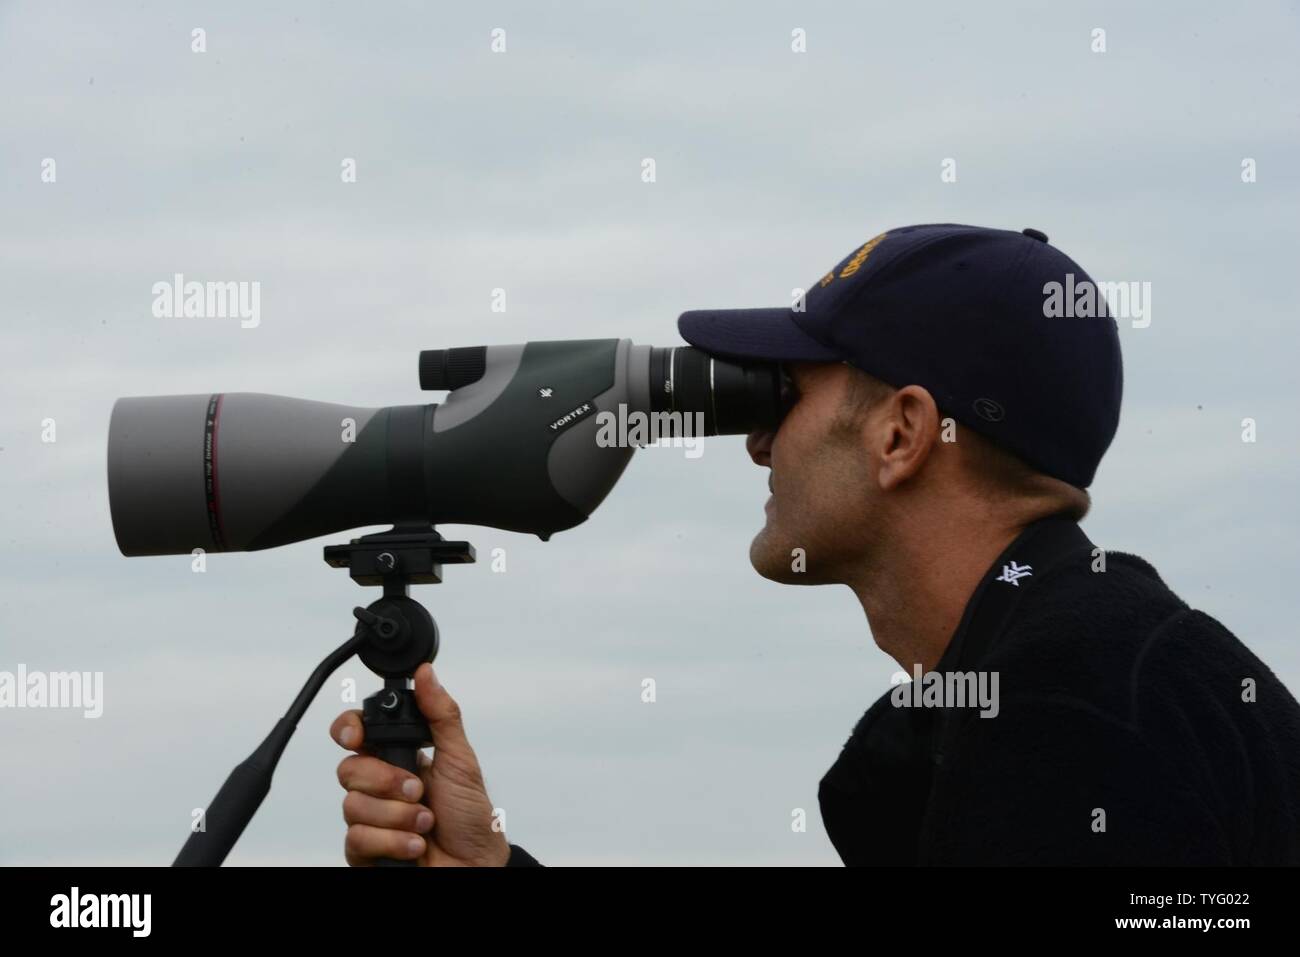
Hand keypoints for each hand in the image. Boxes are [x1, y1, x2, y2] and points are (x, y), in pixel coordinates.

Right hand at [332, 662, 510, 866]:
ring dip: (396, 816)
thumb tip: (426, 674)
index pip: (356, 735)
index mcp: (398, 757)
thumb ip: (441, 715)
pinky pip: (356, 839)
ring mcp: (370, 819)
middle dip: (386, 780)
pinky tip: (414, 844)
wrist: (474, 865)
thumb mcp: (460, 759)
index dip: (349, 730)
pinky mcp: (365, 851)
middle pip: (348, 769)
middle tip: (417, 790)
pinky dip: (391, 841)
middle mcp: (379, 786)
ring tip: (425, 822)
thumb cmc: (471, 816)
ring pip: (352, 805)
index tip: (357, 736)